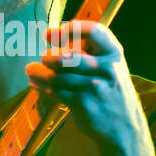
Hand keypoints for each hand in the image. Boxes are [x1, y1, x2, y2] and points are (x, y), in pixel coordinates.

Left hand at [25, 20, 142, 152]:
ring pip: (57, 76)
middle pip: (69, 56)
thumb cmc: (111, 90)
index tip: (51, 33)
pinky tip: (36, 83)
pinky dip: (41, 86)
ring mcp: (95, 88)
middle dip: (50, 57)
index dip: (70, 29)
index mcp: (114, 53)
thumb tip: (52, 35)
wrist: (125, 127)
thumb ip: (88, 51)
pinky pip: (55, 91)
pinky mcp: (84, 104)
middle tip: (44, 58)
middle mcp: (107, 68)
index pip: (93, 31)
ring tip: (30, 70)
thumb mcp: (110, 66)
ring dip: (39, 72)